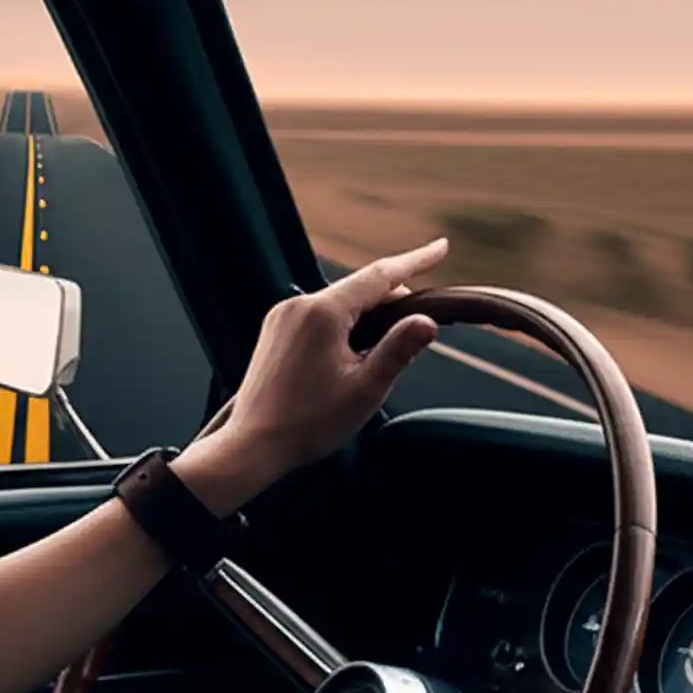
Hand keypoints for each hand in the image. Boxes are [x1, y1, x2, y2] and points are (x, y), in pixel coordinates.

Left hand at [224, 238, 448, 479]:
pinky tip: (353, 352)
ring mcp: (282, 317)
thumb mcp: (365, 390)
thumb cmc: (308, 423)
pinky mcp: (275, 332)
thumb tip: (427, 321)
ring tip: (385, 347)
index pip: (379, 276)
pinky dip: (343, 324)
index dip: (415, 260)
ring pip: (338, 303)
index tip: (440, 247)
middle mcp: (298, 306)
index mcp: (323, 313)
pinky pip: (318, 316)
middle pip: (358, 290)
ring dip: (367, 315)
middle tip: (418, 325)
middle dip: (392, 300)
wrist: (252, 445)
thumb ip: (398, 350)